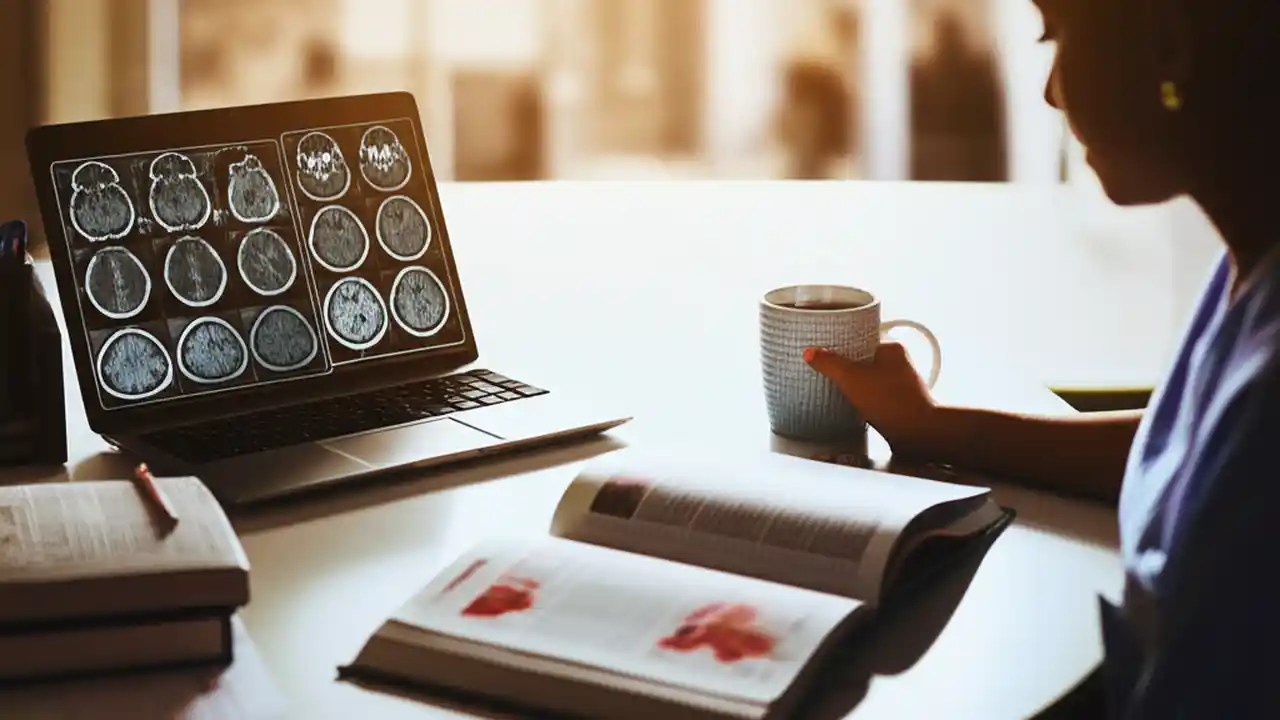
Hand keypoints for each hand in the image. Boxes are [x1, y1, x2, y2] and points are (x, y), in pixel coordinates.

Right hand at [803, 342, 939, 456]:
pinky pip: (875, 397)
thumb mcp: (852, 379)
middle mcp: (899, 364)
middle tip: (825, 370)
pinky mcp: (899, 405)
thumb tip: (810, 352)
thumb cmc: (892, 402)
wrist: (920, 435)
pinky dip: (863, 401)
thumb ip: (830, 364)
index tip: (824, 349)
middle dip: (845, 366)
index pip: (861, 338)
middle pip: (863, 360)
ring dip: (854, 385)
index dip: (841, 344)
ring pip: (869, 379)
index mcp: (891, 349)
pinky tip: (852, 407)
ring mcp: (900, 385)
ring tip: (835, 390)